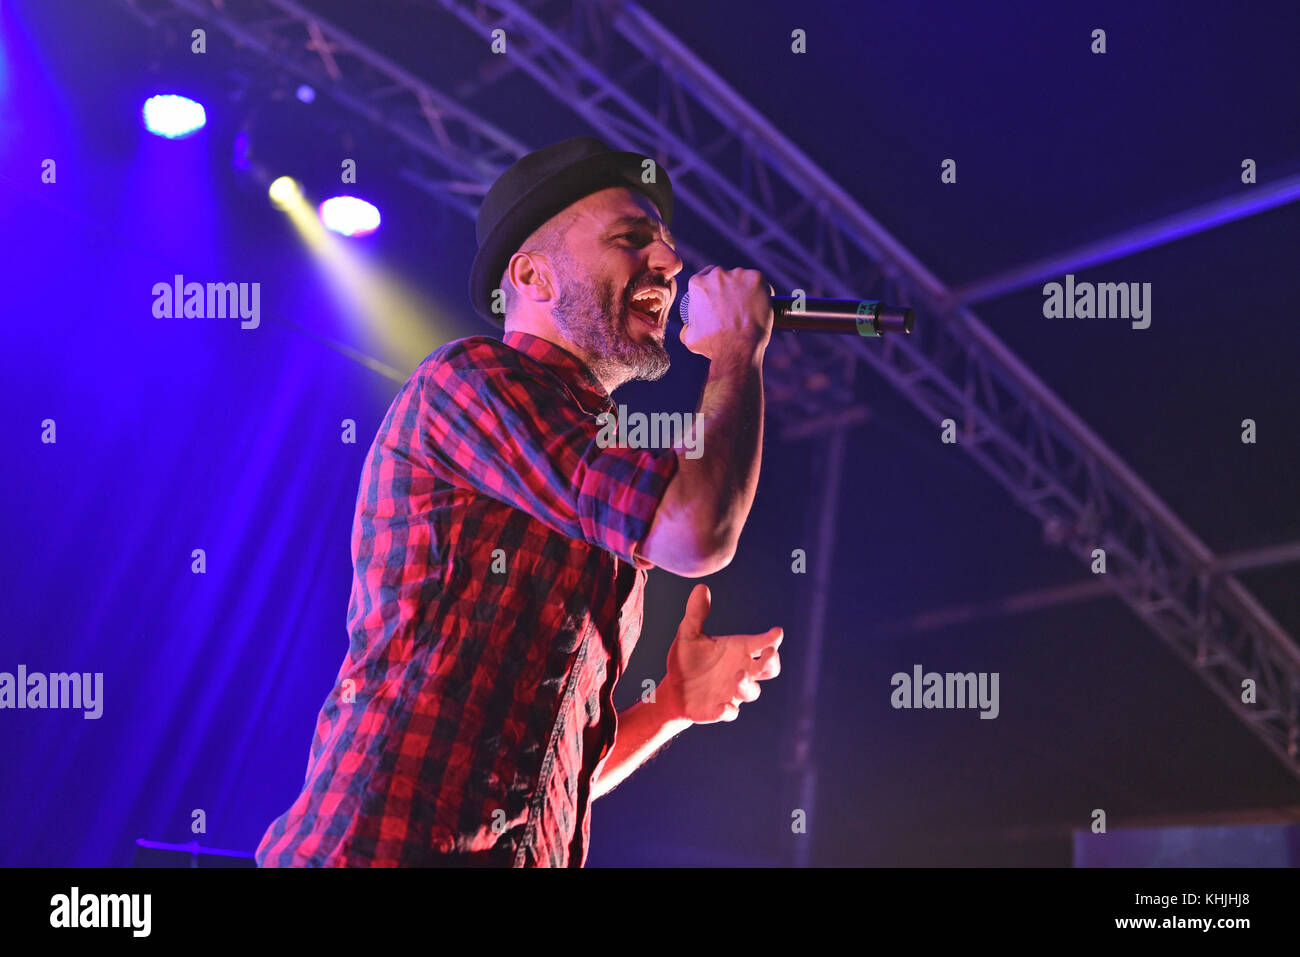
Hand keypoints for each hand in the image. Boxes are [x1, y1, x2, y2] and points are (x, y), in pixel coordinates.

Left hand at [661, 584, 782, 723]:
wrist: (673, 690)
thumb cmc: (687, 660)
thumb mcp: (688, 634)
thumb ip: (696, 613)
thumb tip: (700, 587)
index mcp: (738, 650)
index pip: (762, 643)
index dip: (772, 639)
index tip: (777, 632)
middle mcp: (741, 671)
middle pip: (769, 669)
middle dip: (772, 662)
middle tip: (769, 654)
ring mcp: (733, 692)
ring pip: (752, 692)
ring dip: (748, 685)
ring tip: (738, 677)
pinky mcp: (720, 709)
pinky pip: (730, 712)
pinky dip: (728, 710)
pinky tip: (722, 706)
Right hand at [679, 266, 773, 361]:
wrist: (738, 348)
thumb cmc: (714, 344)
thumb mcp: (690, 337)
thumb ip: (687, 328)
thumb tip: (686, 327)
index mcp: (698, 284)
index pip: (706, 277)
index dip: (713, 288)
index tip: (720, 298)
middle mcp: (716, 275)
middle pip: (724, 276)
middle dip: (729, 288)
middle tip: (735, 306)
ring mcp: (738, 275)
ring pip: (742, 278)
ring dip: (745, 289)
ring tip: (748, 308)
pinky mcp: (756, 278)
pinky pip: (759, 282)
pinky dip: (761, 291)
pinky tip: (760, 303)